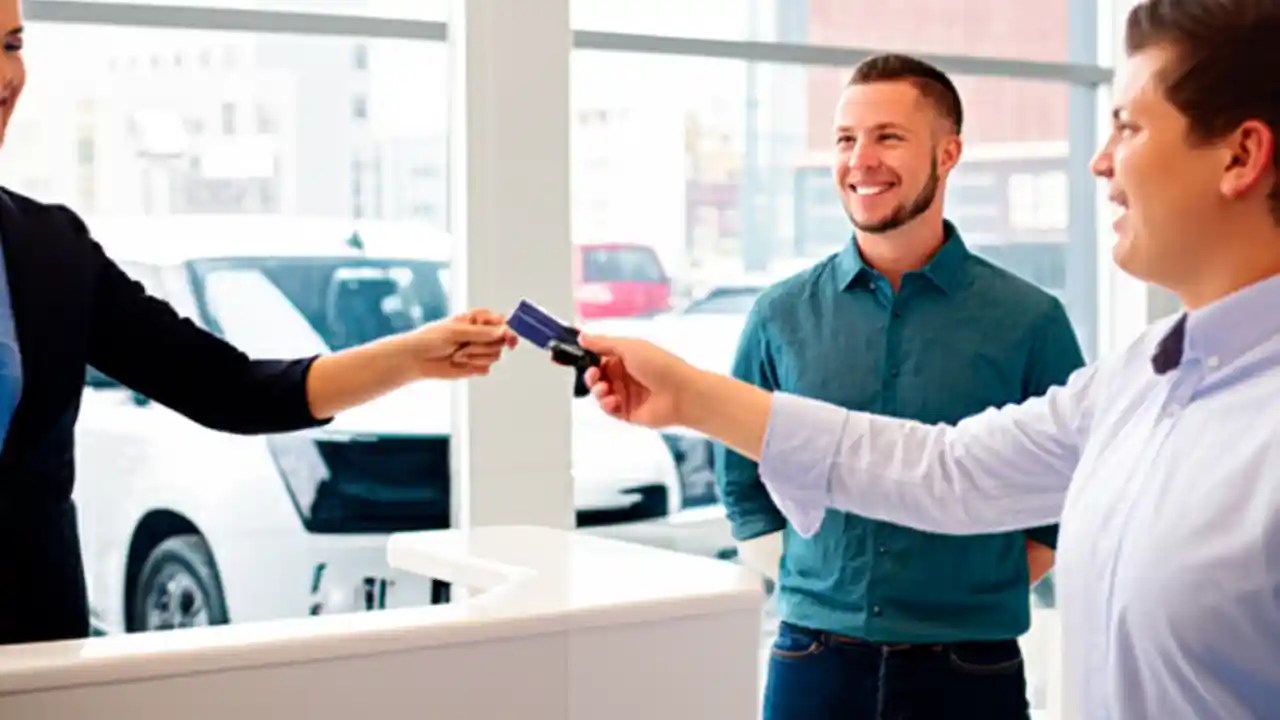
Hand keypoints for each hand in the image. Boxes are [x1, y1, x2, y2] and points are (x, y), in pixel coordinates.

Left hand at [403, 309, 517, 378]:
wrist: (418, 360)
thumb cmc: (431, 339)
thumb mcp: (456, 331)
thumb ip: (481, 332)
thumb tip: (503, 331)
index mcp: (478, 319)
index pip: (502, 322)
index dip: (508, 330)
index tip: (508, 338)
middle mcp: (482, 334)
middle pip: (501, 341)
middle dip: (483, 346)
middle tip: (464, 345)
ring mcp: (480, 350)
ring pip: (494, 356)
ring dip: (474, 357)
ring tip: (457, 354)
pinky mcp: (476, 366)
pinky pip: (486, 369)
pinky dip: (472, 367)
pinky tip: (458, 363)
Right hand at [578, 333, 699, 427]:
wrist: (681, 393)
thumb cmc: (658, 365)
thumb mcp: (629, 347)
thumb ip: (603, 343)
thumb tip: (581, 337)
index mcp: (624, 357)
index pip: (598, 356)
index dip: (585, 357)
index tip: (572, 356)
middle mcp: (624, 375)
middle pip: (596, 376)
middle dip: (590, 375)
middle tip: (593, 375)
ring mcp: (625, 394)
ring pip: (599, 393)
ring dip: (597, 390)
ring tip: (604, 389)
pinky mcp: (627, 412)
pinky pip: (608, 409)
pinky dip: (606, 404)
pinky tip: (612, 400)